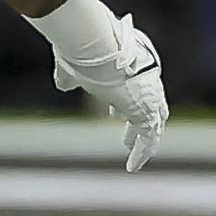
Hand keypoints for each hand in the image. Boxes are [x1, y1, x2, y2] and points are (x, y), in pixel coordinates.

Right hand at [49, 9, 167, 167]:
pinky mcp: (148, 114)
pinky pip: (149, 139)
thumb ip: (70, 77)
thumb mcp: (74, 67)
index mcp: (132, 66)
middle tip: (128, 134)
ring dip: (141, 140)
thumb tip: (64, 85)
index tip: (114, 112)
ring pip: (151, 124)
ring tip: (132, 155)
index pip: (132, 87)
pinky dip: (142, 153)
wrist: (99, 48)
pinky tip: (132, 167)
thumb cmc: (84, 51)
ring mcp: (150, 98)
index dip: (123, 101)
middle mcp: (145, 81)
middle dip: (137, 121)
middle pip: (148, 106)